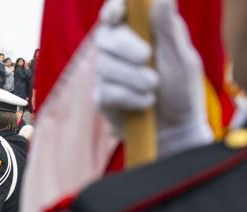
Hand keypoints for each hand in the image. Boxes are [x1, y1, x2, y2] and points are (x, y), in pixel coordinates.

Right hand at [93, 0, 212, 157]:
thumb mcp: (182, 58)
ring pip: (104, 66)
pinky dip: (129, 97)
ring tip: (154, 87)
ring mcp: (108, 73)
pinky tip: (145, 103)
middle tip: (147, 57)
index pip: (117, 12)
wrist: (174, 128)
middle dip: (125, 46)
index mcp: (140, 32)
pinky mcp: (102, 96)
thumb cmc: (181, 90)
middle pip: (106, 37)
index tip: (116, 14)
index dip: (112, 9)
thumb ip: (170, 29)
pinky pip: (106, 91)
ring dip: (132, 77)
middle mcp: (119, 49)